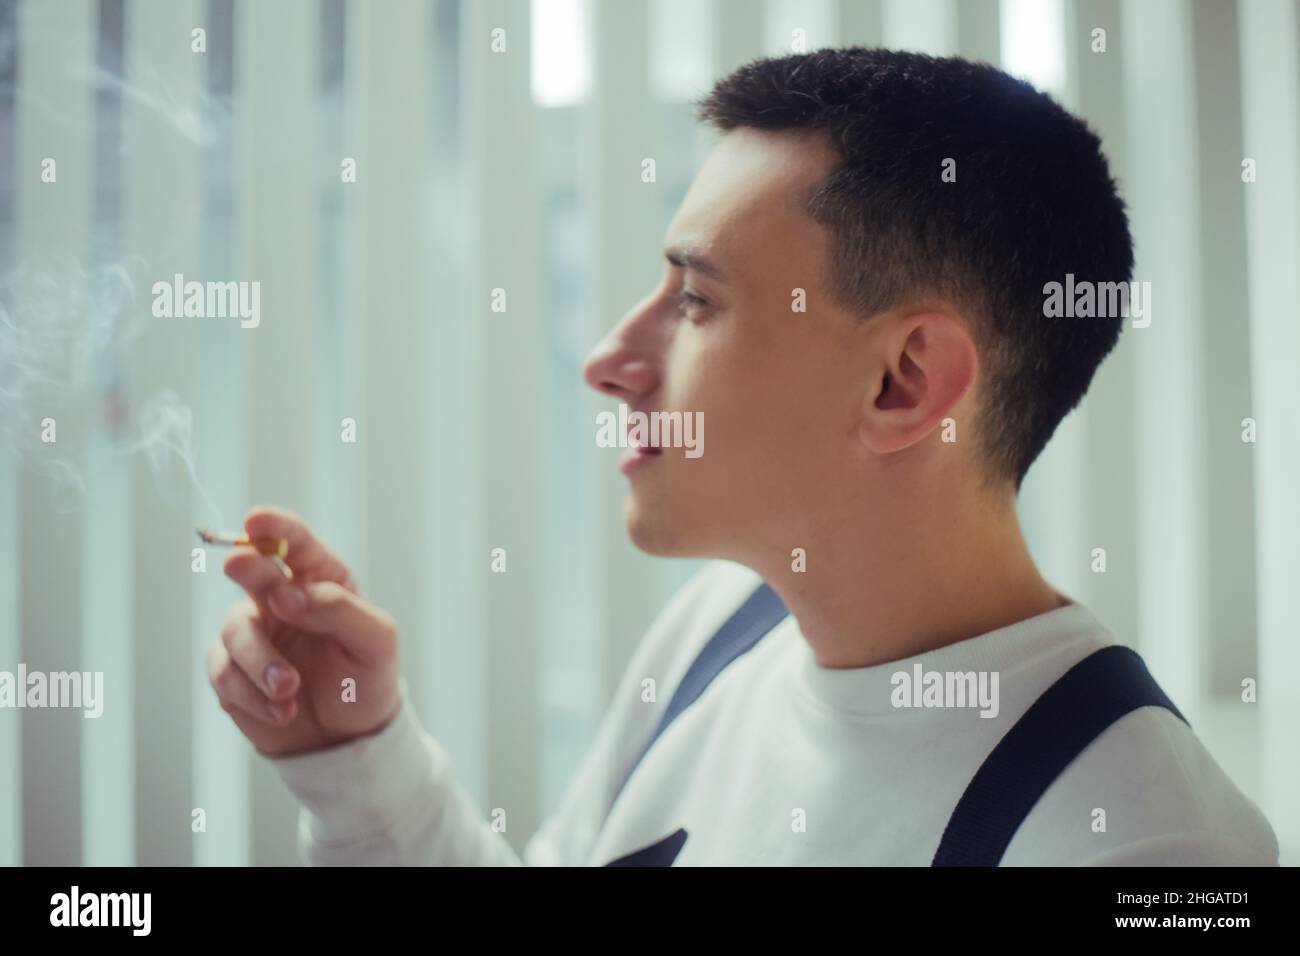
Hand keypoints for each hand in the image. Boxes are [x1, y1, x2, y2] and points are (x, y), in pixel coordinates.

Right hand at [206, 506, 400, 756]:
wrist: (348, 739)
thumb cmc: (367, 679)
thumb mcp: (375, 642)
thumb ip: (338, 609)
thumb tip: (286, 593)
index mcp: (321, 580)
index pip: (296, 543)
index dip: (274, 527)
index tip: (256, 520)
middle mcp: (280, 598)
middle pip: (252, 571)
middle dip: (245, 566)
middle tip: (239, 566)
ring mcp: (253, 633)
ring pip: (235, 629)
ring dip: (260, 662)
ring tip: (290, 690)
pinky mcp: (231, 672)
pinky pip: (223, 673)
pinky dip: (250, 695)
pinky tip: (281, 711)